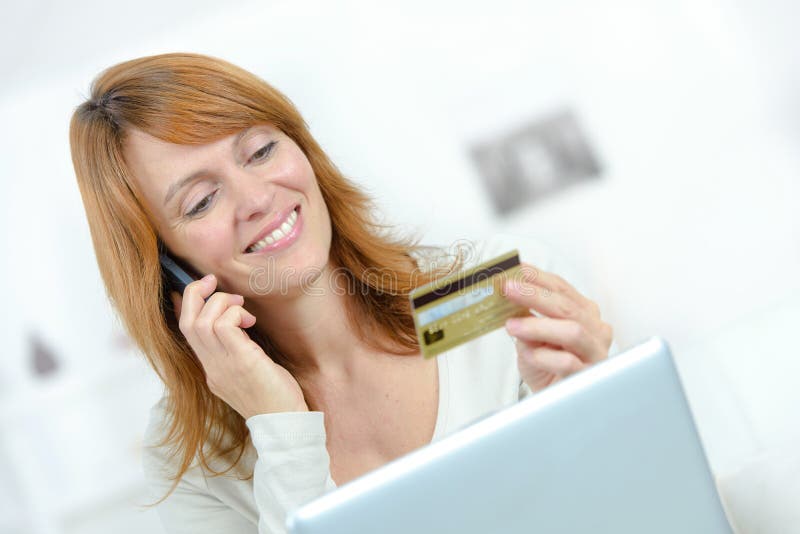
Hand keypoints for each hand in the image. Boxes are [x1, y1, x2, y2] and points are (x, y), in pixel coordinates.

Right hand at [171, 274, 307, 418]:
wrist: (285, 423)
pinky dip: (234, 313)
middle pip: (187, 323)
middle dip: (195, 294)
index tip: (204, 288)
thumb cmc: (275, 396)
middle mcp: (211, 367)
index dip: (188, 305)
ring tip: (242, 309)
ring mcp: (223, 366)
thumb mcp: (248, 372)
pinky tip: (250, 321)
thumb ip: (237, 351)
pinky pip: (224, 326)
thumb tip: (237, 323)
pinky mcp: (241, 362)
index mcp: (211, 370)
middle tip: (213, 282)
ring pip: (203, 321)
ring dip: (222, 303)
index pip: (186, 332)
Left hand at [503, 263, 612, 391]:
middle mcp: (595, 330)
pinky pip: (569, 362)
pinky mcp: (589, 376)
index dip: (538, 277)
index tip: (515, 269)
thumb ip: (524, 318)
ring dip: (538, 326)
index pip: (562, 289)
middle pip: (567, 306)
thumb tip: (507, 296)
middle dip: (535, 295)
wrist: (555, 402)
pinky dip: (545, 356)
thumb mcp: (530, 338)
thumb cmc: (547, 367)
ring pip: (573, 331)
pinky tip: (528, 354)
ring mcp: (596, 353)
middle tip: (509, 289)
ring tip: (512, 325)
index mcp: (584, 313)